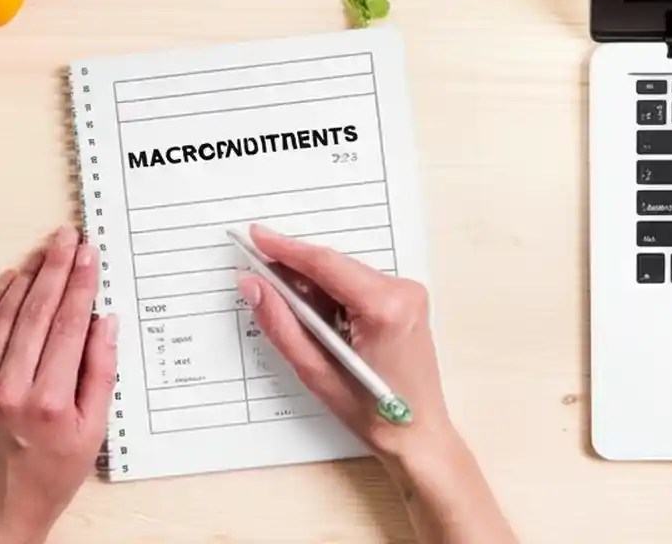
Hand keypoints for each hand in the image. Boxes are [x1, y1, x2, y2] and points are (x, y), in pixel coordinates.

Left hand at [0, 226, 117, 543]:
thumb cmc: (48, 480)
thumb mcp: (93, 434)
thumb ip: (101, 374)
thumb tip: (106, 322)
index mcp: (52, 400)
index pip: (70, 324)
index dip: (81, 283)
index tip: (89, 254)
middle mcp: (11, 387)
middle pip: (37, 310)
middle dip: (55, 267)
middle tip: (66, 236)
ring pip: (4, 315)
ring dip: (26, 277)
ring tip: (43, 249)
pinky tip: (7, 280)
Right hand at [237, 224, 516, 543]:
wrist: (419, 436)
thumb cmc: (373, 413)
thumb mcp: (315, 371)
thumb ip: (280, 323)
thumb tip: (253, 284)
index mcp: (385, 307)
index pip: (325, 264)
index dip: (285, 248)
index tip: (255, 236)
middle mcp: (403, 292)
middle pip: (334, 266)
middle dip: (294, 270)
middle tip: (257, 277)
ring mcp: (408, 295)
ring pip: (344, 275)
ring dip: (313, 287)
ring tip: (289, 311)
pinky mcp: (405, 302)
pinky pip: (357, 286)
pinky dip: (332, 296)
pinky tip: (317, 319)